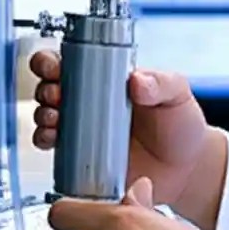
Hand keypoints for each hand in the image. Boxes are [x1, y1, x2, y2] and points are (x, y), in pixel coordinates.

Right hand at [29, 51, 226, 229]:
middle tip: (56, 93)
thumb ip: (162, 83)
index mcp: (108, 80)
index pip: (72, 62)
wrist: (186, 169)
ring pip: (47, 115)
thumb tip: (137, 79)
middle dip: (45, 87)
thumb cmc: (181, 125)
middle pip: (52, 86)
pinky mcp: (82, 158)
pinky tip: (52, 139)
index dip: (54, 60)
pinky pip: (54, 148)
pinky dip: (45, 140)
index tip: (54, 65)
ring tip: (55, 118)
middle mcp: (90, 103)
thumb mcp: (177, 94)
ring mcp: (84, 130)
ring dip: (42, 114)